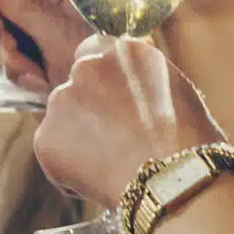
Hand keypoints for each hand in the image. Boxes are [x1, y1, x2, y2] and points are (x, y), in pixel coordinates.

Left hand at [32, 34, 222, 211]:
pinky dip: (68, 171)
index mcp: (121, 51)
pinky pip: (53, 155)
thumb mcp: (174, 89)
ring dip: (78, 141)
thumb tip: (130, 77)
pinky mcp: (45, 138)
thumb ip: (142, 76)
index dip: (101, 82)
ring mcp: (61, 102)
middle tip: (116, 142)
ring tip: (114, 166)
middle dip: (88, 113)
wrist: (175, 179)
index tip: (112, 104)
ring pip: (62, 122)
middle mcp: (86, 68)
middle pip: (75, 89)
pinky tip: (101, 181)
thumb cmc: (188, 141)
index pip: (93, 52)